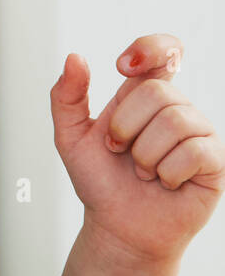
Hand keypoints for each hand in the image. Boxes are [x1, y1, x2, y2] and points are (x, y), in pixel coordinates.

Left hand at [50, 34, 223, 275]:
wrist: (118, 227)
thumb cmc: (99, 181)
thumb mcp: (70, 137)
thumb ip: (66, 97)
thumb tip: (75, 57)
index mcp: (142, 96)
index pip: (162, 51)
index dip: (150, 48)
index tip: (122, 66)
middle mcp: (175, 108)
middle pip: (155, 91)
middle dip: (124, 127)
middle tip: (119, 151)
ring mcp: (199, 133)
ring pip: (174, 121)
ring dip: (144, 155)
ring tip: (142, 172)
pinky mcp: (214, 160)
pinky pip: (193, 151)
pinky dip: (167, 173)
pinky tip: (165, 183)